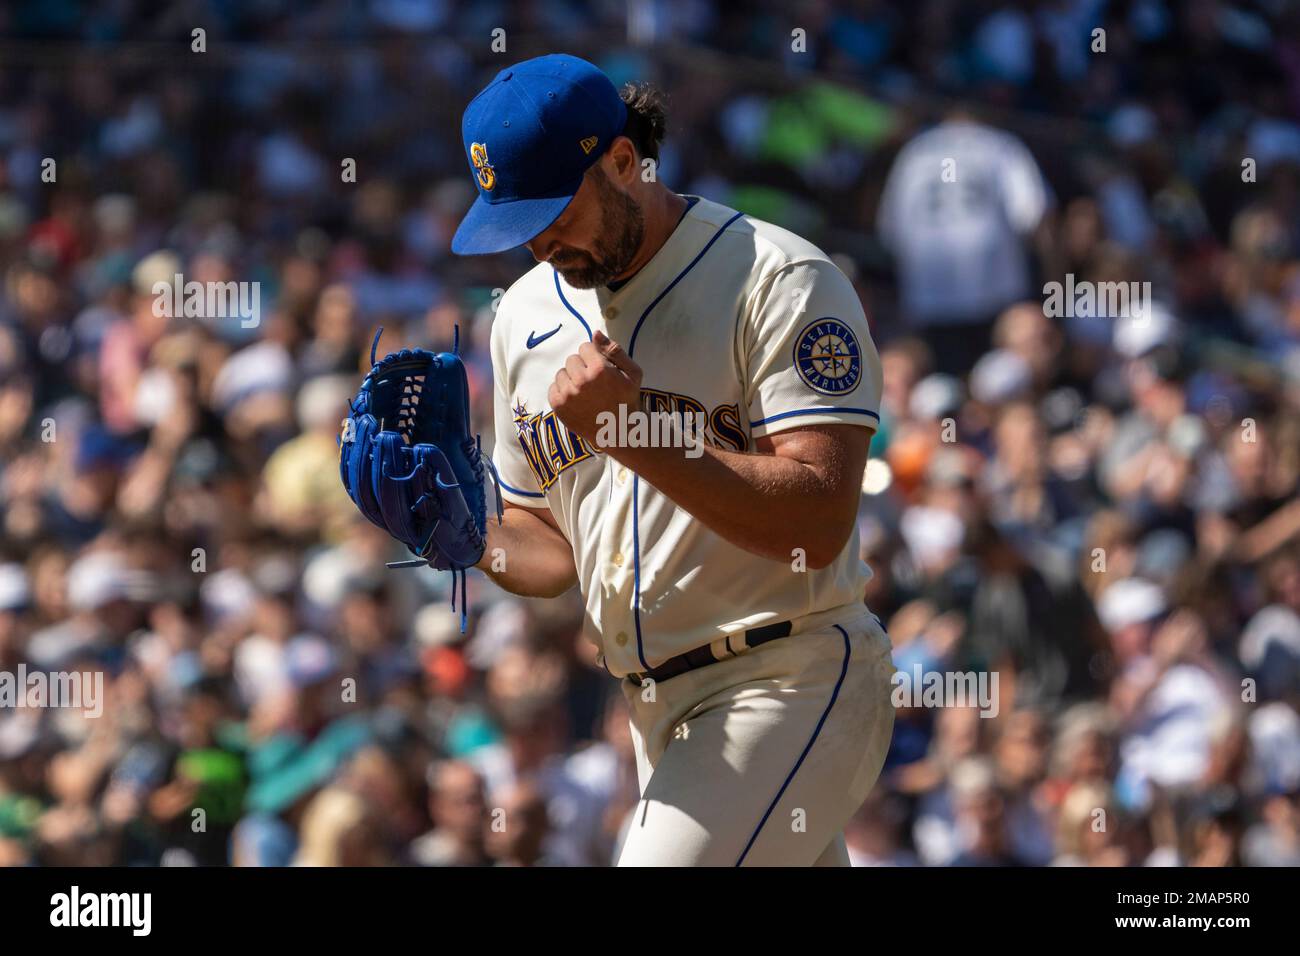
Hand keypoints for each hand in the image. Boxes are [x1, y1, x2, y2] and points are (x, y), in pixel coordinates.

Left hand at [548, 330, 641, 447]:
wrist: (618, 432)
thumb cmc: (627, 401)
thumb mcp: (632, 373)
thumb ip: (614, 350)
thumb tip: (595, 333)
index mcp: (600, 369)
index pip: (585, 347)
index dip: (593, 357)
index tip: (600, 369)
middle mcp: (582, 381)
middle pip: (572, 359)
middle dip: (582, 367)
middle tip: (593, 383)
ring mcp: (568, 394)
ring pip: (562, 373)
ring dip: (571, 379)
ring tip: (585, 392)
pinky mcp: (559, 406)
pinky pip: (553, 387)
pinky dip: (563, 392)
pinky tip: (576, 400)